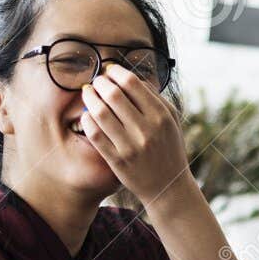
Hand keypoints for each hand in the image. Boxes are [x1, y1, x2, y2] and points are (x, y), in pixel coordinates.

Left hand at [79, 66, 191, 207]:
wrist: (169, 188)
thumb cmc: (169, 149)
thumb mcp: (172, 121)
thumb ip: (156, 97)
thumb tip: (131, 77)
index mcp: (161, 116)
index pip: (131, 82)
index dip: (115, 72)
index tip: (110, 71)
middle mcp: (146, 130)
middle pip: (113, 94)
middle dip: (100, 82)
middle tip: (97, 82)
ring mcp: (131, 146)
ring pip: (100, 112)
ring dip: (89, 98)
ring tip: (88, 93)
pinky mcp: (118, 161)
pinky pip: (95, 134)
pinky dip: (86, 120)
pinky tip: (86, 115)